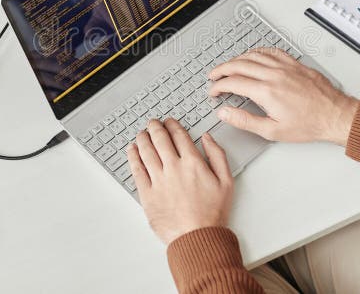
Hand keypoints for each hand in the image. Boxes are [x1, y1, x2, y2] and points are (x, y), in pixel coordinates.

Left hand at [127, 119, 233, 244]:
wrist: (198, 238)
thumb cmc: (213, 213)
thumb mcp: (227, 181)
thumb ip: (218, 156)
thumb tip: (208, 138)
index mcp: (193, 163)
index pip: (179, 135)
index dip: (172, 125)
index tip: (169, 122)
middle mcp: (173, 168)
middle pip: (159, 139)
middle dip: (155, 127)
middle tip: (153, 123)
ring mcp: (158, 181)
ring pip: (145, 151)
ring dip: (142, 138)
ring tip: (142, 133)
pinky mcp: (147, 194)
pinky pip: (136, 170)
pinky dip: (133, 157)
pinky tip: (132, 151)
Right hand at [208, 47, 358, 145]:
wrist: (334, 115)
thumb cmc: (309, 124)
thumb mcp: (273, 131)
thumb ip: (245, 121)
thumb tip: (226, 113)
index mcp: (267, 91)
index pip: (233, 82)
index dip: (218, 86)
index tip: (214, 91)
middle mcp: (274, 75)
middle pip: (239, 64)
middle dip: (222, 69)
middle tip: (214, 76)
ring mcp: (285, 66)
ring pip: (253, 55)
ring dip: (236, 59)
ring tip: (228, 66)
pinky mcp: (294, 64)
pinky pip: (271, 51)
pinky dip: (257, 52)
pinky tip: (252, 56)